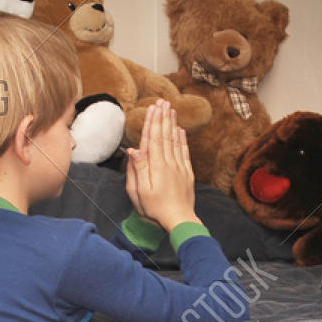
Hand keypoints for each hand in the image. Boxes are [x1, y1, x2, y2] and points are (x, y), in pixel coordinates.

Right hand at [125, 100, 199, 231]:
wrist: (179, 220)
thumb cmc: (156, 210)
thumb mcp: (140, 192)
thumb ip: (138, 170)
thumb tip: (134, 150)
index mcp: (156, 166)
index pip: (153, 139)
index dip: (152, 122)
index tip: (152, 108)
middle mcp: (169, 163)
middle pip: (165, 135)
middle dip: (163, 117)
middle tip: (162, 101)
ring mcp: (180, 167)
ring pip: (175, 141)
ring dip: (172, 124)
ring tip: (171, 109)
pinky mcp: (187, 173)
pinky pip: (184, 152)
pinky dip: (182, 139)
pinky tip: (180, 130)